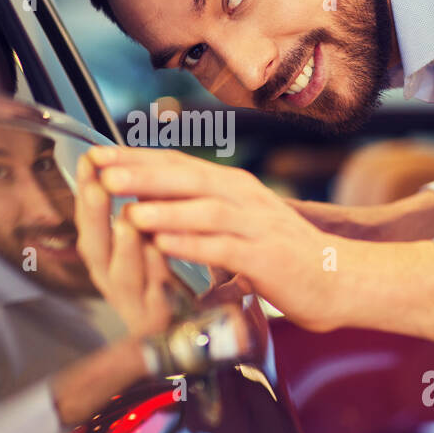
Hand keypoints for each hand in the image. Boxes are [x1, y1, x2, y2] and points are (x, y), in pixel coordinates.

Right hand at [74, 152, 183, 339]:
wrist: (191, 325)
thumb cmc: (164, 277)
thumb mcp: (144, 239)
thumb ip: (133, 208)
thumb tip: (120, 162)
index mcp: (106, 256)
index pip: (89, 219)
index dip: (86, 190)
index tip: (88, 160)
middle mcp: (111, 278)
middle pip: (95, 247)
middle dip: (94, 216)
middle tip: (96, 188)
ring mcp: (134, 301)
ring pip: (122, 274)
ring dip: (124, 247)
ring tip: (126, 222)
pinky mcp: (158, 319)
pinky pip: (155, 295)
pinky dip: (156, 272)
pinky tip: (159, 251)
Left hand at [84, 146, 347, 331]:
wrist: (336, 278)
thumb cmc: (279, 253)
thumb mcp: (236, 221)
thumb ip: (199, 207)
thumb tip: (149, 197)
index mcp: (232, 186)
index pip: (178, 164)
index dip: (137, 158)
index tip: (97, 154)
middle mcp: (244, 197)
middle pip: (188, 178)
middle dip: (143, 175)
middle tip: (103, 172)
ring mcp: (256, 225)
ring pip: (206, 210)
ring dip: (166, 210)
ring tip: (129, 211)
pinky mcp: (266, 257)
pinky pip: (225, 248)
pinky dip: (193, 245)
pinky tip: (165, 246)